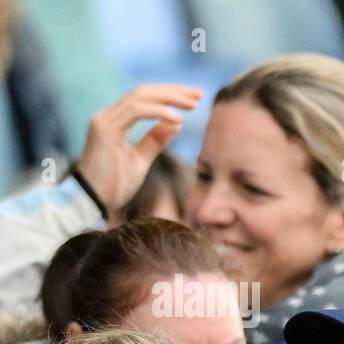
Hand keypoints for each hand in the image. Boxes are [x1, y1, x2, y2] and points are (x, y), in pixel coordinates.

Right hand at [76, 84, 201, 216]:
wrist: (92, 201)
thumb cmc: (114, 185)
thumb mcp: (141, 159)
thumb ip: (155, 140)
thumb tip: (176, 123)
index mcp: (115, 121)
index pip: (144, 97)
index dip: (170, 94)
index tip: (195, 98)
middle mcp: (107, 115)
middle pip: (143, 91)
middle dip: (173, 91)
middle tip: (200, 94)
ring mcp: (104, 120)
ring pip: (140, 96)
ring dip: (169, 99)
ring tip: (193, 105)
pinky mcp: (104, 129)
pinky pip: (136, 111)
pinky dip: (159, 112)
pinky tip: (177, 119)